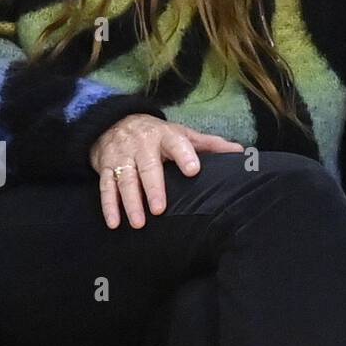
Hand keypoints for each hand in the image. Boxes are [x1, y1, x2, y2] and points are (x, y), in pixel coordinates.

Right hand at [89, 115, 242, 228]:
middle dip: (154, 188)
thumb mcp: (183, 135)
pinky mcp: (105, 167)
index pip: (177, 144)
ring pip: (126, 180)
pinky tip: (114, 223)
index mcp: (166, 136)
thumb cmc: (159, 134)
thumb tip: (240, 151)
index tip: (193, 170)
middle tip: (160, 210)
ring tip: (139, 223)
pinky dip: (109, 206)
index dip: (185, 156)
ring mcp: (122, 156)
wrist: (116, 122)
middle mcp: (142, 145)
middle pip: (148, 167)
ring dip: (131, 202)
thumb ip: (209, 144)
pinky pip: (106, 187)